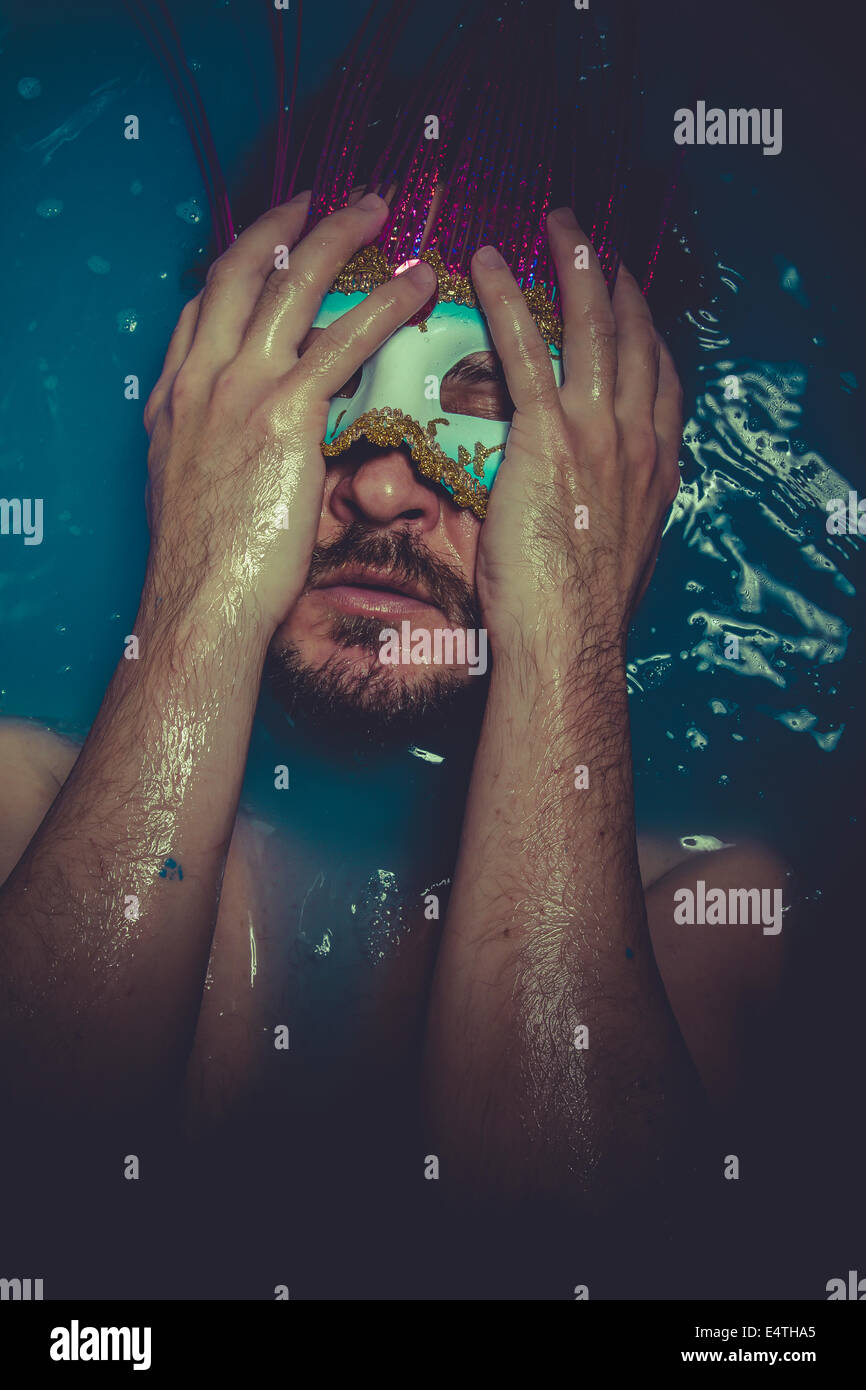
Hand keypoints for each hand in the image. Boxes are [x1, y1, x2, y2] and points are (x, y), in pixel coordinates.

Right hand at [142, 192, 435, 635]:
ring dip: (337, 236)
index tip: (269, 243)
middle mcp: (201, 378)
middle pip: (241, 272)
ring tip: (375, 209)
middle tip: (320, 198)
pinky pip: (343, 340)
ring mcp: (240, 390)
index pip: (204, 306)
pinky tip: (416, 283)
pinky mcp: (285, 416)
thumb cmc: (203, 567)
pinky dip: (384, 303)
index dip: (240, 265)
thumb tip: (241, 449)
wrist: (199, 603)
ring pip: (292, 286)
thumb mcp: (191, 490)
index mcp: (176, 396)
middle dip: (283, 226)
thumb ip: (215, 450)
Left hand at [470, 209, 682, 667]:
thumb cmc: (581, 618)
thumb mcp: (613, 555)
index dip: (647, 332)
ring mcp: (598, 434)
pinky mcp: (548, 439)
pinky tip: (490, 261)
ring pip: (592, 328)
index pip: (660, 381)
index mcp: (655, 468)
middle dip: (616, 281)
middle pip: (634, 339)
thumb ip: (605, 512)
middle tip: (595, 240)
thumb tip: (581, 508)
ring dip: (576, 266)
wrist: (569, 645)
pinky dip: (509, 298)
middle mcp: (637, 440)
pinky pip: (526, 350)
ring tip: (559, 224)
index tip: (632, 301)